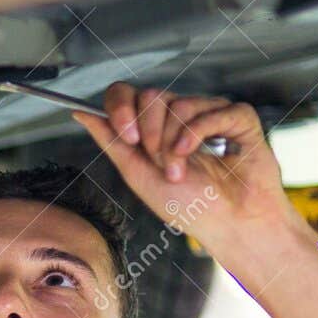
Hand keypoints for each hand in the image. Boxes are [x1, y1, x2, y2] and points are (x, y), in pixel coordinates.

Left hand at [72, 82, 310, 255]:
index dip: (121, 107)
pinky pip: (211, 109)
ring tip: (182, 172)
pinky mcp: (238, 116)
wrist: (228, 224)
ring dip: (174, 145)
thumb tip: (79, 112)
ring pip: (178, 104)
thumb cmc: (187, 206)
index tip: (128, 137)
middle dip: (150, 135)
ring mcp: (209, 113)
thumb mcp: (137, 173)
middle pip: (151, 96)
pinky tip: (199, 156)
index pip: (127, 93)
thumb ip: (110, 140)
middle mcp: (180, 115)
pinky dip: (199, 134)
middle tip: (161, 164)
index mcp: (154, 126)